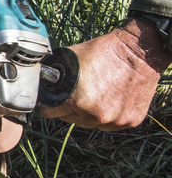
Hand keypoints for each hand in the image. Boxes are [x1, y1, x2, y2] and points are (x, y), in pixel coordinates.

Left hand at [40, 19, 171, 130]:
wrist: (138, 52)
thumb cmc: (103, 52)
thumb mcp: (69, 60)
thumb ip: (54, 76)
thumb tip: (39, 81)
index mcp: (79, 101)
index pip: (51, 113)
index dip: (49, 105)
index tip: (51, 101)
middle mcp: (97, 115)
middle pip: (70, 119)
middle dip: (68, 108)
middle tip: (75, 94)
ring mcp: (115, 120)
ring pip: (89, 123)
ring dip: (87, 114)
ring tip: (93, 96)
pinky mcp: (131, 121)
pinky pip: (110, 125)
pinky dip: (107, 116)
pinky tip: (108, 100)